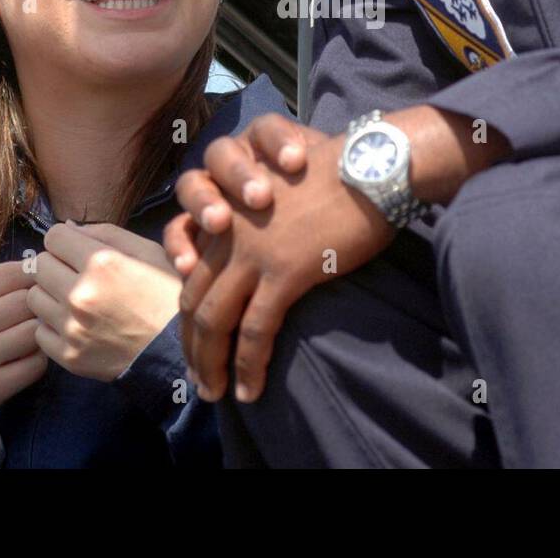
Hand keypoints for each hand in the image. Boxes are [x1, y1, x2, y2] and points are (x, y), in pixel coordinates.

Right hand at [0, 260, 45, 426]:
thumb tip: (31, 272)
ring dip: (39, 330)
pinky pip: (36, 364)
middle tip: (36, 309)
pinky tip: (26, 356)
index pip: (9, 273)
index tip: (35, 281)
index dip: (31, 274)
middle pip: (26, 300)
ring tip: (31, 332)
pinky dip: (38, 357)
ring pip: (35, 330)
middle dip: (37, 302)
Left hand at [27, 221, 181, 380]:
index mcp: (102, 262)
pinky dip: (54, 326)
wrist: (178, 351)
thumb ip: (106, 233)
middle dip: (57, 265)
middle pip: (39, 265)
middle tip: (77, 276)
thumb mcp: (148, 251)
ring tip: (76, 301)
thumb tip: (68, 227)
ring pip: (34, 298)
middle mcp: (80, 294)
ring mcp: (71, 327)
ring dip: (51, 295)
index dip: (67, 241)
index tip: (78, 251)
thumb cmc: (167, 294)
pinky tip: (77, 325)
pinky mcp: (67, 356)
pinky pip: (39, 331)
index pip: (53, 237)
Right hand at [165, 112, 327, 276]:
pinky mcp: (194, 226)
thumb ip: (333, 174)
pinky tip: (188, 266)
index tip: (297, 161)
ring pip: (193, 185)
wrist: (310, 229)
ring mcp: (210, 191)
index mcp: (266, 144)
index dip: (279, 142)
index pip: (268, 130)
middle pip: (224, 154)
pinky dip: (180, 245)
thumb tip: (362, 163)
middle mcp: (233, 162)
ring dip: (204, 203)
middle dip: (240, 174)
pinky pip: (178, 230)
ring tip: (220, 223)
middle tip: (260, 198)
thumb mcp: (329, 186)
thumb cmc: (326, 206)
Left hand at [175, 133, 395, 403]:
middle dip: (193, 345)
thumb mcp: (282, 189)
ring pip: (214, 318)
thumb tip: (264, 259)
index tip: (195, 339)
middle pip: (194, 298)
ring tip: (215, 393)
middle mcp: (228, 230)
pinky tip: (250, 390)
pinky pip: (255, 330)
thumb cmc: (338, 173)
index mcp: (226, 208)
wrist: (371, 166)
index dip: (188, 308)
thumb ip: (263, 220)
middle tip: (198, 378)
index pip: (190, 267)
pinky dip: (248, 365)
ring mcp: (253, 251)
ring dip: (210, 363)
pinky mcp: (283, 271)